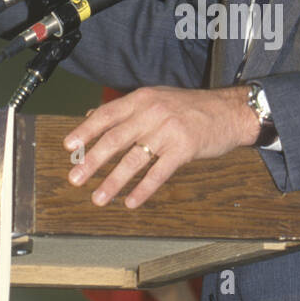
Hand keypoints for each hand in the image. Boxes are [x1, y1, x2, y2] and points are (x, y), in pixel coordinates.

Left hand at [63, 85, 260, 207]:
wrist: (230, 111)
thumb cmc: (191, 107)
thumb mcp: (157, 99)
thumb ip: (127, 109)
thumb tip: (92, 117)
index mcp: (143, 99)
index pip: (107, 114)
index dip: (86, 130)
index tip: (69, 147)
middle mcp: (152, 113)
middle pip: (115, 139)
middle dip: (92, 160)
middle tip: (75, 178)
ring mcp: (168, 131)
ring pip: (134, 159)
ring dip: (113, 181)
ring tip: (98, 197)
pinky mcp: (184, 149)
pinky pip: (159, 172)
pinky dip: (143, 189)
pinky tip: (131, 201)